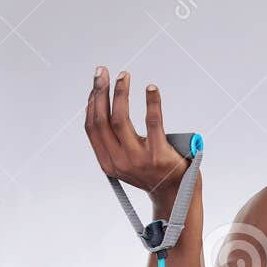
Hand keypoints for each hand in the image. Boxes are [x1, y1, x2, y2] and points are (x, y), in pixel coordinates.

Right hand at [84, 67, 189, 210]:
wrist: (175, 194)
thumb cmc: (150, 172)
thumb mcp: (124, 161)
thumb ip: (113, 142)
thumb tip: (101, 105)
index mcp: (108, 163)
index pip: (92, 128)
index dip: (91, 103)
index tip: (96, 84)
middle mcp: (119, 162)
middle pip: (103, 120)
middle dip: (100, 91)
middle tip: (103, 72)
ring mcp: (138, 159)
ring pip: (121, 119)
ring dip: (120, 93)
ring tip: (124, 76)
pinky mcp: (159, 155)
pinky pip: (153, 122)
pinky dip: (152, 102)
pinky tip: (151, 88)